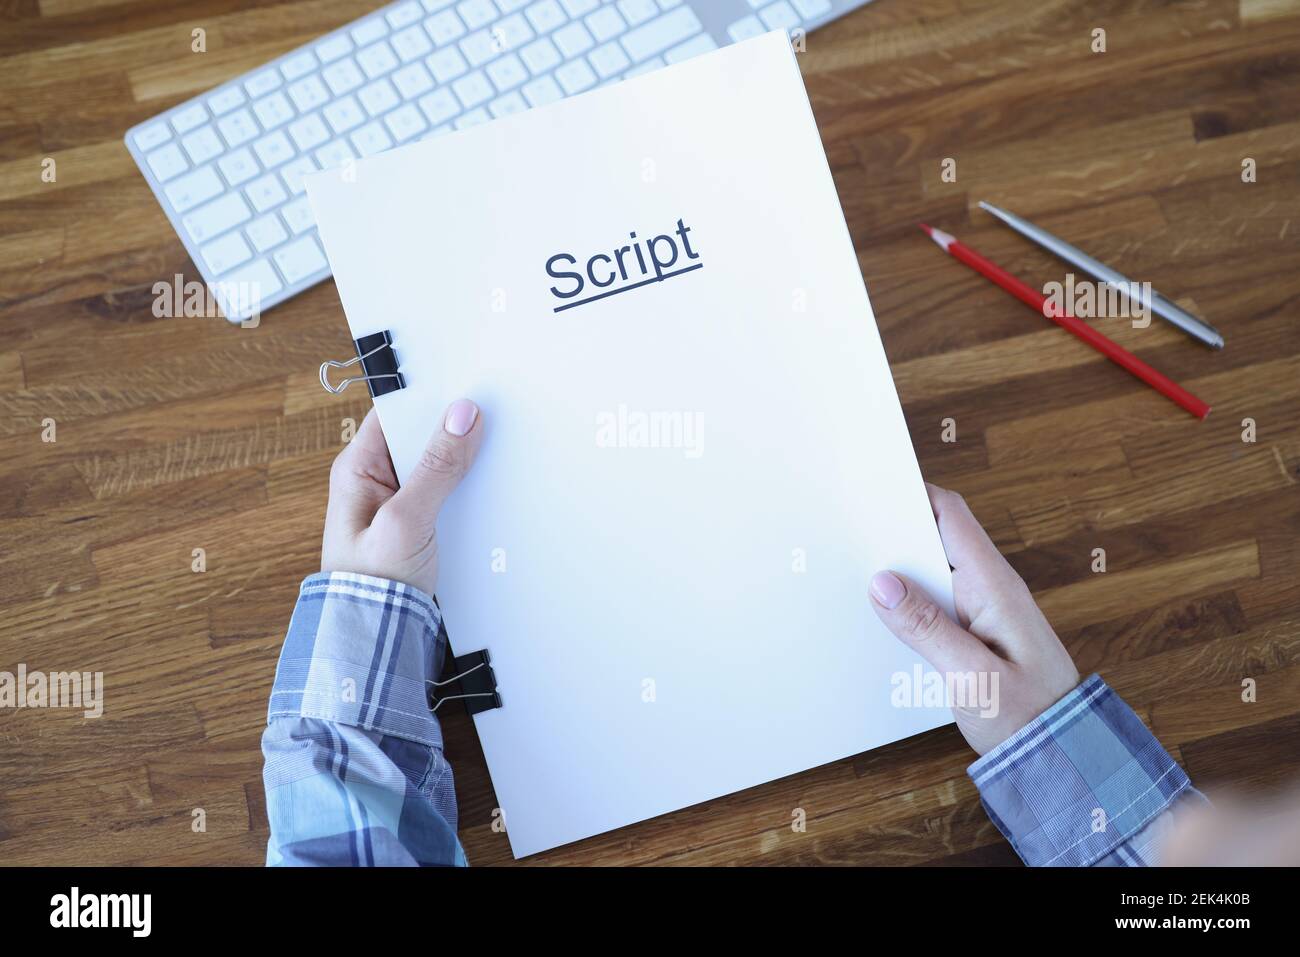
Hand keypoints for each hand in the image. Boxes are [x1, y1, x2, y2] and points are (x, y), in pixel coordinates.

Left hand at [321, 399, 481, 596]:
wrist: (378, 638)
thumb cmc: (373, 584)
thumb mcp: (406, 520)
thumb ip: (436, 468)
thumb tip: (462, 415)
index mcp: (358, 470)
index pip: (395, 413)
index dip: (430, 400)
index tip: (468, 393)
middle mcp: (377, 481)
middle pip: (422, 438)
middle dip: (454, 432)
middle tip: (491, 423)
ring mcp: (400, 503)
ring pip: (440, 466)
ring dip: (465, 466)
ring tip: (495, 457)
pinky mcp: (420, 524)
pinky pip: (448, 494)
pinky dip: (468, 492)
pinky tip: (488, 493)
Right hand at [869, 483, 1079, 755]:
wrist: (1064, 758)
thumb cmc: (1029, 719)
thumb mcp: (972, 676)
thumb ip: (927, 629)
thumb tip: (882, 583)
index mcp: (993, 585)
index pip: (950, 514)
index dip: (910, 493)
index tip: (867, 492)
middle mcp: (989, 588)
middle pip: (934, 538)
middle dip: (892, 534)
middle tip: (846, 539)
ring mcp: (983, 609)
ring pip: (930, 573)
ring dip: (897, 575)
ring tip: (853, 580)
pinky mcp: (975, 632)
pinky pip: (935, 604)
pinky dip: (908, 606)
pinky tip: (883, 623)